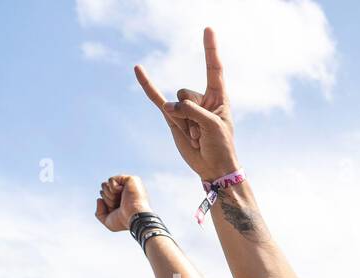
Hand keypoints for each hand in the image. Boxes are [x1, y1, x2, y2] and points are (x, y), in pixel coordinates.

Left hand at [95, 175, 151, 232]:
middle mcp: (125, 192)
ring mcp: (128, 185)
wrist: (135, 217)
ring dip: (109, 194)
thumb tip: (99, 199)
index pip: (104, 196)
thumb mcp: (108, 221)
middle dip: (107, 199)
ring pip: (105, 184)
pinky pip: (111, 179)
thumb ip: (99, 213)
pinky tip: (123, 192)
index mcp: (122, 200)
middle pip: (104, 190)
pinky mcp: (131, 179)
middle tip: (119, 204)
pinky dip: (113, 188)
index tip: (117, 209)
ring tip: (121, 199)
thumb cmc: (124, 221)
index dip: (106, 204)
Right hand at [135, 27, 237, 181]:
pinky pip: (156, 98)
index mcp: (219, 97)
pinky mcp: (172, 116)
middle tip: (204, 134)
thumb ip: (192, 112)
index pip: (214, 68)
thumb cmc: (221, 146)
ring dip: (184, 123)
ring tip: (196, 136)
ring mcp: (185, 107)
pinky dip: (147, 84)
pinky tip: (138, 69)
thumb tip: (168, 107)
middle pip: (187, 93)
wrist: (213, 167)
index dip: (211, 49)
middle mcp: (201, 98)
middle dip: (193, 115)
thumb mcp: (212, 127)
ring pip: (175, 103)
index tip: (208, 29)